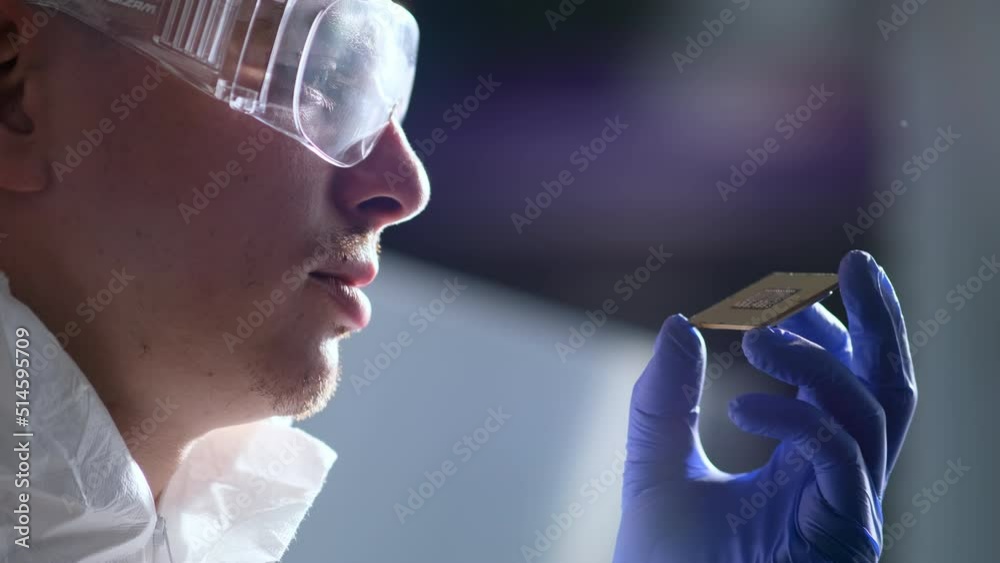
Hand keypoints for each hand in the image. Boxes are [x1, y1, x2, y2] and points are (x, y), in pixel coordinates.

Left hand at [612, 251, 916, 562]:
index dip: (833, 332)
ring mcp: (846, 514)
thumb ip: (663, 400)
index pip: (844, 387)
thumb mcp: (654, 466)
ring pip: (870, 415)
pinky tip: (740, 403)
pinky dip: (798, 418)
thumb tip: (681, 323)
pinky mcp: (842, 542)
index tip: (796, 292)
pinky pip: (839, 458)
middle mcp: (836, 486)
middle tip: (857, 264)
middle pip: (887, 391)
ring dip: (822, 363)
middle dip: (881, 325)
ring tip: (760, 335)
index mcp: (803, 466)